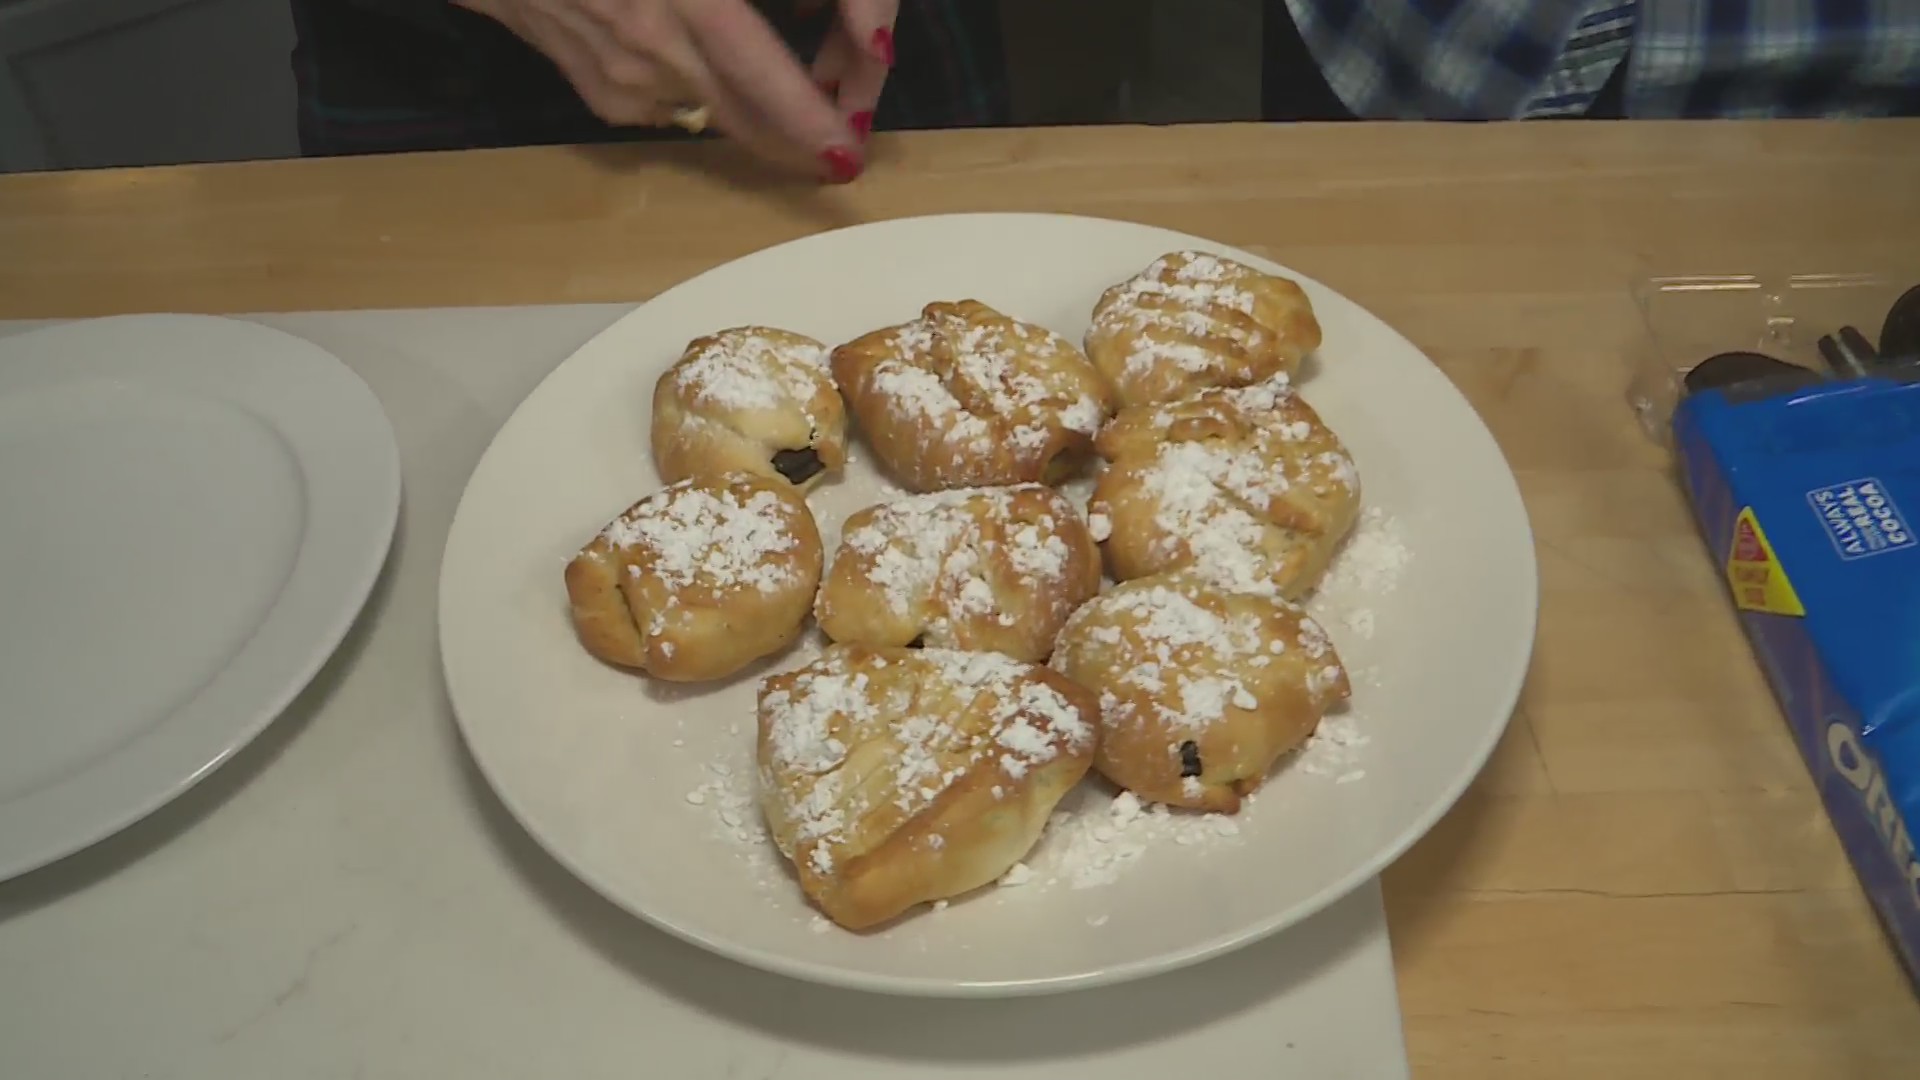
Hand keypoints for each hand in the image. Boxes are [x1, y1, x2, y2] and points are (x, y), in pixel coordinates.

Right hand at [455, 0, 897, 181]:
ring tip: (786, 116)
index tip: (847, 158)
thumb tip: (827, 23)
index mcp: (686, 1)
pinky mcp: (597, 93)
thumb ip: (728, 8)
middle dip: (796, 144)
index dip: (808, 123)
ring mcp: (621, 79)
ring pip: (711, 114)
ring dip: (752, 119)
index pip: (762, 78)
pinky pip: (668, 106)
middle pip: (743, 119)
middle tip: (838, 156)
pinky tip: (697, 70)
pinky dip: (697, 97)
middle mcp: (652, 49)